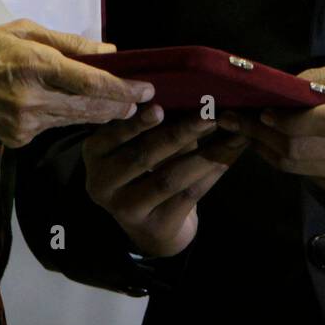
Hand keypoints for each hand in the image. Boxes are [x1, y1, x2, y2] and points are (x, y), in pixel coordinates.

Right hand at [0, 19, 153, 148]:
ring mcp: (25, 123)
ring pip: (74, 121)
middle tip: (140, 101)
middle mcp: (32, 98)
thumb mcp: (26, 31)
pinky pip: (52, 129)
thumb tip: (109, 50)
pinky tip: (77, 113)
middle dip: (118, 105)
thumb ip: (69, 43)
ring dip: (100, 115)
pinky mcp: (18, 139)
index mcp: (35, 65)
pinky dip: (66, 119)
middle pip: (89, 107)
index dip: (122, 87)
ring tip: (120, 109)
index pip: (90, 81)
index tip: (147, 88)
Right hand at [83, 106, 247, 257]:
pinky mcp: (153, 227)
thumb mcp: (138, 144)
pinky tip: (228, 158)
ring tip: (230, 136)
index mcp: (94, 153)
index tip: (160, 105)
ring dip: (204, 154)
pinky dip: (210, 174)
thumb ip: (154, 124)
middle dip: (180, 132)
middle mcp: (101, 182)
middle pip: (143, 155)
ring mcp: (125, 209)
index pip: (113, 135)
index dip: (137, 122)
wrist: (151, 225)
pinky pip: (187, 196)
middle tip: (209, 115)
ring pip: (169, 178)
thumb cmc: (145, 169)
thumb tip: (189, 96)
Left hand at [223, 55, 324, 199]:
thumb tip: (288, 87)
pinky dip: (288, 161)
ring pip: (298, 169)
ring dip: (266, 149)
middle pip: (300, 150)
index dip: (288, 119)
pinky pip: (310, 178)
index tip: (263, 109)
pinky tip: (274, 144)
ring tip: (245, 130)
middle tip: (236, 118)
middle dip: (260, 134)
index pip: (323, 124)